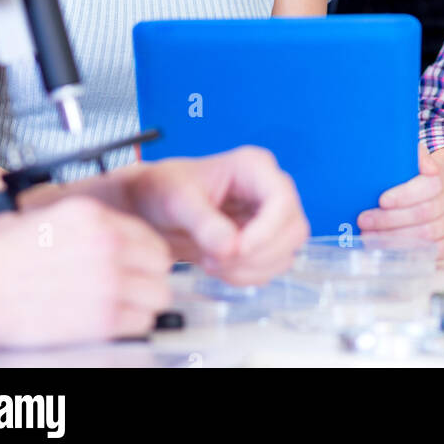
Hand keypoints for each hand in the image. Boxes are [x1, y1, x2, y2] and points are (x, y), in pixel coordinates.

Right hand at [0, 197, 172, 347]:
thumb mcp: (43, 218)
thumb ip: (79, 225)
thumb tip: (98, 233)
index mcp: (94, 216)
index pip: (147, 235)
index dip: (144, 256)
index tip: (139, 267)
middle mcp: (108, 243)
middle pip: (161, 263)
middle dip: (150, 279)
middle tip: (138, 291)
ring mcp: (108, 279)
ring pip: (159, 294)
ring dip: (146, 304)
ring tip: (128, 310)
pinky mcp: (103, 317)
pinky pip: (141, 321)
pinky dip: (134, 326)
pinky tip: (116, 325)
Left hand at [120, 147, 308, 284]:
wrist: (151, 207)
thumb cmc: (163, 189)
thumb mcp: (177, 200)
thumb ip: (203, 222)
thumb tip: (230, 247)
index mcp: (253, 167)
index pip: (282, 200)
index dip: (267, 230)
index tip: (237, 250)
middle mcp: (267, 190)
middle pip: (293, 230)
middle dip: (257, 254)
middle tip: (218, 260)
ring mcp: (267, 217)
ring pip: (285, 253)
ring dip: (250, 268)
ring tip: (211, 262)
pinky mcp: (261, 241)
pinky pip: (271, 267)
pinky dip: (246, 276)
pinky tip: (218, 266)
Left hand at [355, 147, 443, 259]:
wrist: (417, 186)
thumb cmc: (406, 172)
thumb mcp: (406, 157)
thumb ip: (414, 155)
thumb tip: (428, 167)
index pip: (431, 185)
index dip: (405, 195)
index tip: (381, 200)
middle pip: (426, 212)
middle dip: (391, 219)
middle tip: (365, 220)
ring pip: (427, 234)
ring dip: (395, 237)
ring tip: (369, 236)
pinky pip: (435, 251)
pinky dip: (410, 252)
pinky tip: (388, 249)